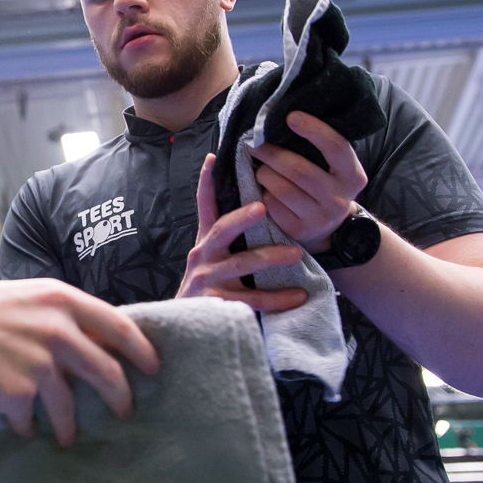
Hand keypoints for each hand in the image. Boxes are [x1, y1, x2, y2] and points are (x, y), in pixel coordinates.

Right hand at [0, 273, 160, 447]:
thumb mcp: (22, 297)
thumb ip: (56, 318)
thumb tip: (85, 346)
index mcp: (61, 300)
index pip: (119, 328)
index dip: (142, 351)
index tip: (153, 369)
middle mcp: (57, 331)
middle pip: (107, 373)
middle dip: (120, 399)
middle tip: (124, 412)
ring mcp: (38, 366)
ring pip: (70, 408)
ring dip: (70, 427)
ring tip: (66, 437)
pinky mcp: (15, 396)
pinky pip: (30, 421)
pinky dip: (25, 426)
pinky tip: (16, 425)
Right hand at [178, 153, 308, 312]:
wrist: (183, 325)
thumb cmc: (208, 287)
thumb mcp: (211, 258)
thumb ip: (225, 237)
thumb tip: (256, 208)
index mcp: (205, 242)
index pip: (205, 206)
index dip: (207, 181)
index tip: (214, 157)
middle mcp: (203, 256)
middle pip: (222, 231)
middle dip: (242, 218)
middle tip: (262, 207)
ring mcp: (209, 279)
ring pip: (242, 264)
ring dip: (271, 257)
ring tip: (297, 253)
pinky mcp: (218, 302)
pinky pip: (253, 299)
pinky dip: (278, 297)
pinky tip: (299, 295)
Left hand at [245, 111, 368, 252]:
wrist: (329, 228)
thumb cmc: (325, 185)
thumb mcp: (333, 168)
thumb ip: (320, 149)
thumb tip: (286, 118)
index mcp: (353, 176)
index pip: (336, 147)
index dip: (314, 130)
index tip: (291, 116)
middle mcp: (340, 199)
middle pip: (300, 170)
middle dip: (273, 154)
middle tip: (256, 145)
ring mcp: (320, 218)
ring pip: (282, 189)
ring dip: (264, 173)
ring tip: (260, 168)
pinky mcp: (300, 231)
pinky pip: (273, 206)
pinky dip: (264, 194)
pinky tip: (266, 190)